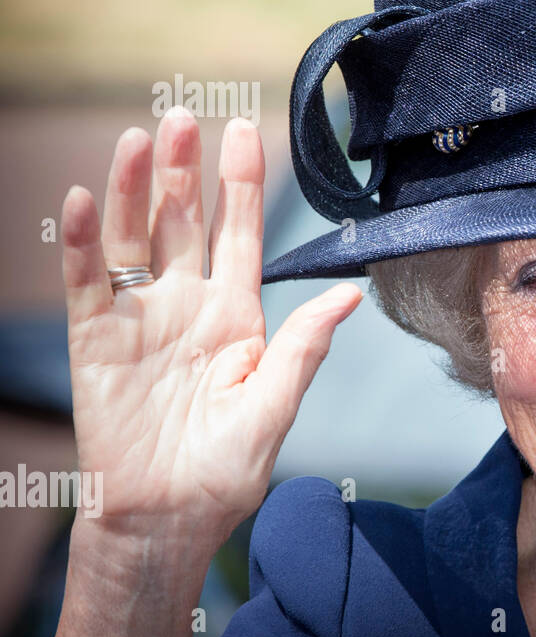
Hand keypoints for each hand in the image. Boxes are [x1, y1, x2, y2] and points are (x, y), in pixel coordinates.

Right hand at [60, 106, 361, 544]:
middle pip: (185, 223)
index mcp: (237, 317)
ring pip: (135, 238)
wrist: (167, 519)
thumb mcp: (275, 405)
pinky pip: (88, 282)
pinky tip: (82, 201)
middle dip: (186, 171)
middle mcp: (187, 306)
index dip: (242, 184)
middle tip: (185, 117)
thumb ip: (305, 346)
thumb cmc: (226, 470)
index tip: (247, 131)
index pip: (240, 235)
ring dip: (133, 189)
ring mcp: (140, 319)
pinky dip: (83, 243)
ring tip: (141, 138)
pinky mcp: (95, 341)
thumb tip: (350, 293)